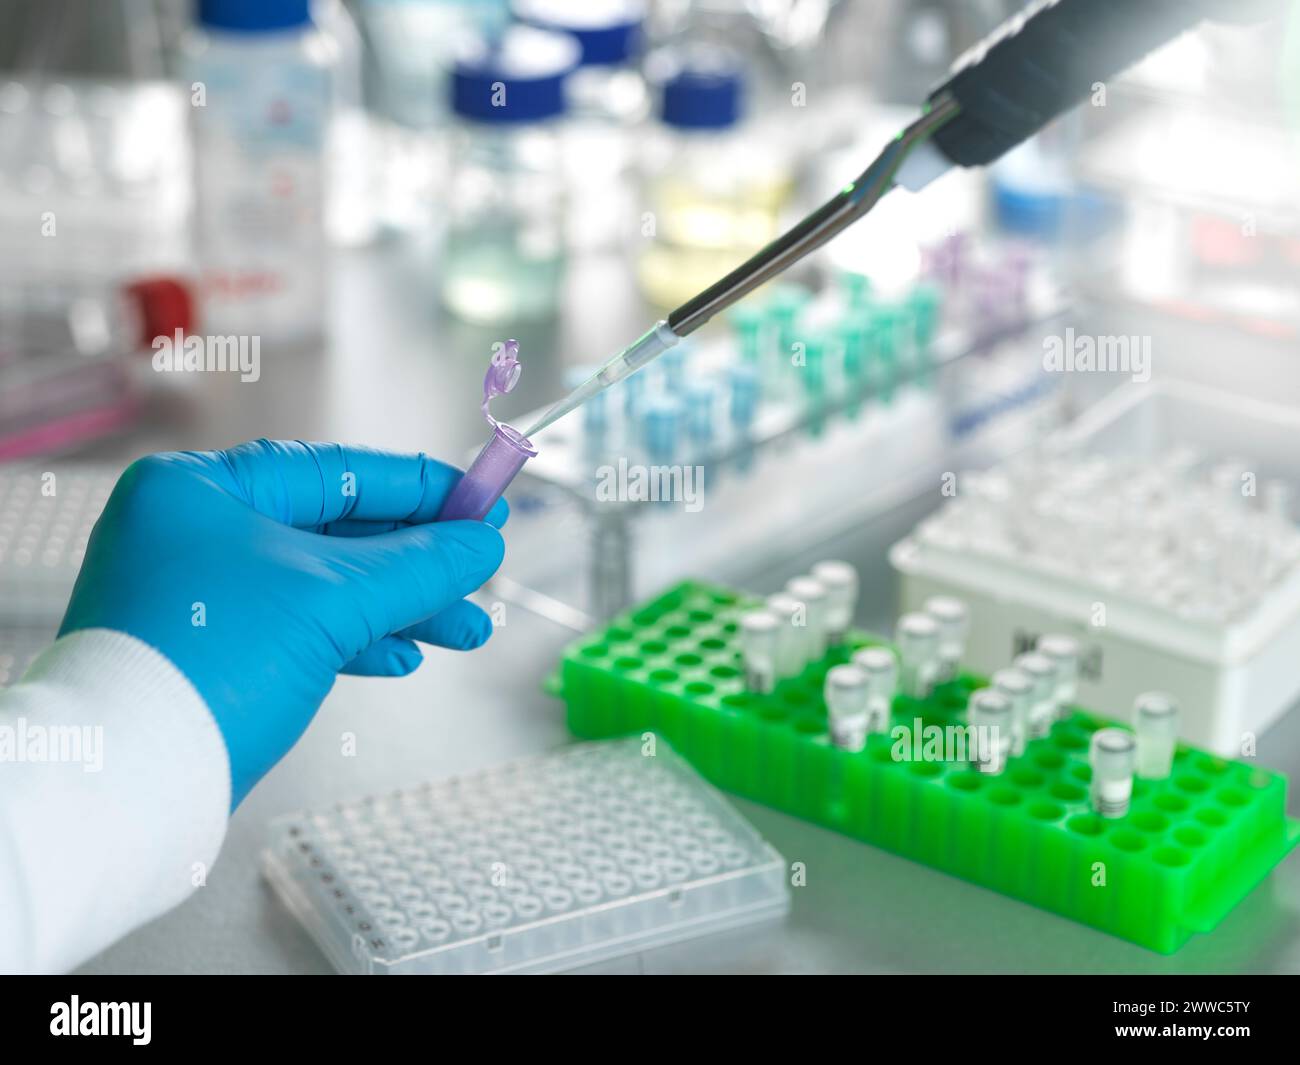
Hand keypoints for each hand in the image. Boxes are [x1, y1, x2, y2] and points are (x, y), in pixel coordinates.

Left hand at [59, 440, 507, 806]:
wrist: (128, 784)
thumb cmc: (213, 662)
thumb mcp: (332, 600)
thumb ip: (418, 565)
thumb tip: (484, 543)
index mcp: (201, 489)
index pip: (334, 473)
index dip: (419, 489)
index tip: (479, 502)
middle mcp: (194, 532)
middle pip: (335, 533)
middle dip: (418, 562)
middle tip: (482, 570)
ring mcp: (200, 596)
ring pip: (325, 588)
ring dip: (400, 609)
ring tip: (467, 629)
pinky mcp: (212, 652)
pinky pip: (300, 630)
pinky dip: (356, 641)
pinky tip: (404, 658)